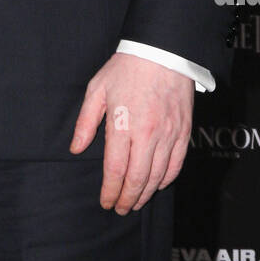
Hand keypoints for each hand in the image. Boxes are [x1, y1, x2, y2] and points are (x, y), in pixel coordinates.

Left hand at [70, 54, 193, 213]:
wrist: (162, 51)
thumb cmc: (126, 68)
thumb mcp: (97, 89)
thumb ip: (85, 122)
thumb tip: (76, 149)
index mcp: (122, 124)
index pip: (116, 169)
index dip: (110, 191)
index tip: (106, 202)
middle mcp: (147, 133)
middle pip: (138, 179)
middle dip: (128, 199)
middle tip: (120, 209)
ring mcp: (168, 133)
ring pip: (158, 176)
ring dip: (146, 194)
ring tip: (136, 202)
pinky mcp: (183, 131)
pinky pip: (176, 164)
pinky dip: (167, 179)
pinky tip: (157, 185)